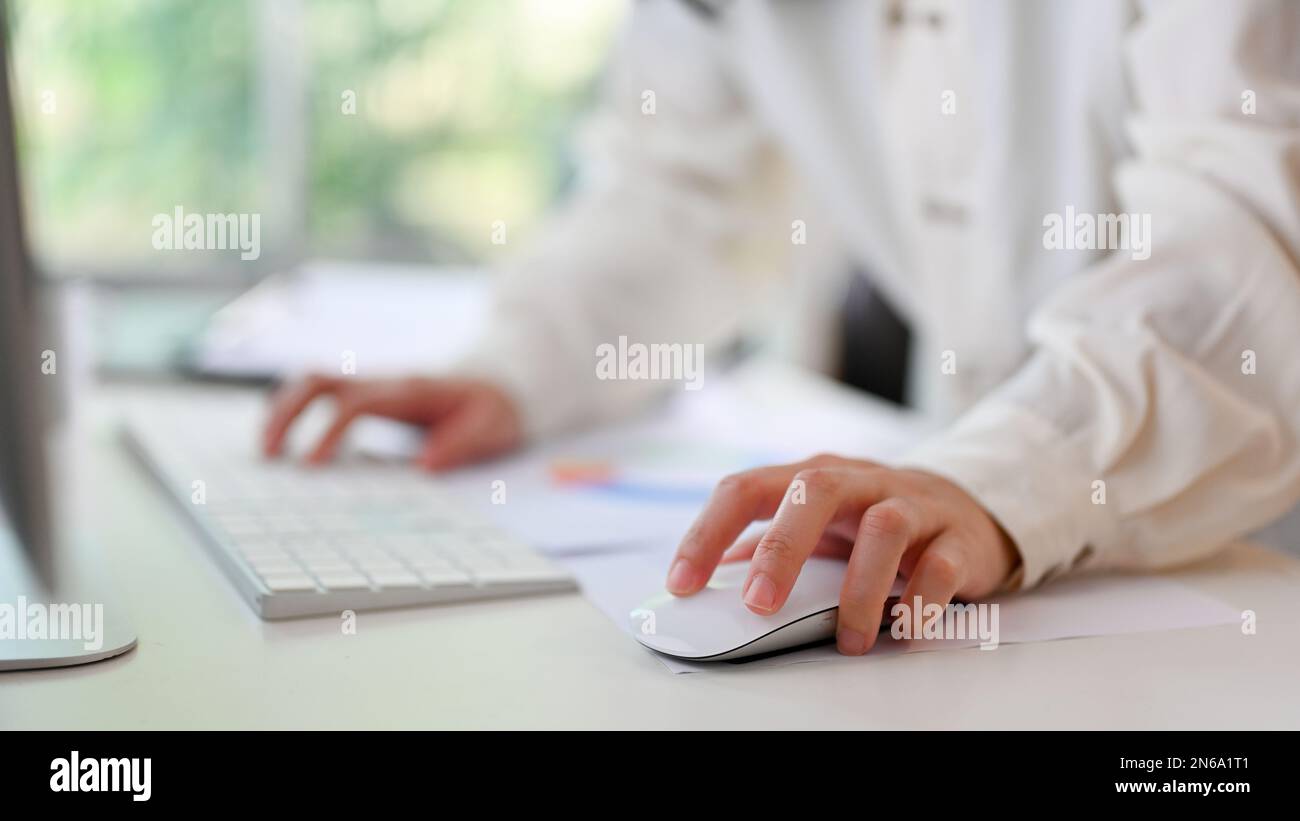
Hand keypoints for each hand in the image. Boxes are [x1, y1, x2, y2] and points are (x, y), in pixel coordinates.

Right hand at [262, 374, 522, 469]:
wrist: (502, 381)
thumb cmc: (494, 408)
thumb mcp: (490, 427)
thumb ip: (461, 444)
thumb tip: (423, 466)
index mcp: (409, 391)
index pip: (356, 405)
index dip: (329, 433)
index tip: (311, 467)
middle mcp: (384, 382)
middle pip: (320, 380)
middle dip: (287, 413)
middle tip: (267, 455)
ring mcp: (374, 384)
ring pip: (315, 381)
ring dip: (284, 410)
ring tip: (266, 452)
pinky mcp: (369, 394)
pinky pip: (324, 393)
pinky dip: (297, 411)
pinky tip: (286, 443)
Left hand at [665, 454, 1019, 654]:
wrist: (969, 509)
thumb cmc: (875, 518)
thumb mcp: (818, 520)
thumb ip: (765, 538)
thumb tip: (709, 571)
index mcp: (816, 477)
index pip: (749, 488)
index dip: (710, 531)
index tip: (683, 582)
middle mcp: (862, 481)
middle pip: (816, 489)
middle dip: (781, 549)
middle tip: (758, 605)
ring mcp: (914, 505)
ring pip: (886, 528)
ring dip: (860, 589)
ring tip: (849, 640)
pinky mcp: (958, 538)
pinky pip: (940, 565)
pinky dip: (920, 601)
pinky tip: (904, 631)